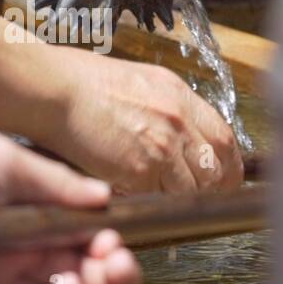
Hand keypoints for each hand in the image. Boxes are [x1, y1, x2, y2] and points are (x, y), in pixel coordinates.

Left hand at [0, 111, 141, 283]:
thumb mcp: (4, 158)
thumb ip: (54, 182)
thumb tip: (103, 197)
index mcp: (34, 199)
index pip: (83, 229)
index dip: (106, 239)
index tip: (115, 239)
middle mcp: (23, 233)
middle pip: (78, 263)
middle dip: (107, 269)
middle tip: (115, 266)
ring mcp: (1, 261)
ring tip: (91, 280)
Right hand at [43, 48, 243, 193]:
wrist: (54, 91)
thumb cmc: (82, 84)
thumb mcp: (138, 82)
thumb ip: (165, 108)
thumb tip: (178, 135)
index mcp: (178, 95)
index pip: (224, 137)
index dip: (228, 163)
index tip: (222, 175)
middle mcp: (178, 119)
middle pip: (217, 167)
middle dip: (212, 187)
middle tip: (197, 195)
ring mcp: (162, 146)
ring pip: (191, 189)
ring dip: (178, 197)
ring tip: (157, 193)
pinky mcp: (141, 170)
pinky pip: (158, 198)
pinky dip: (149, 202)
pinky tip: (134, 193)